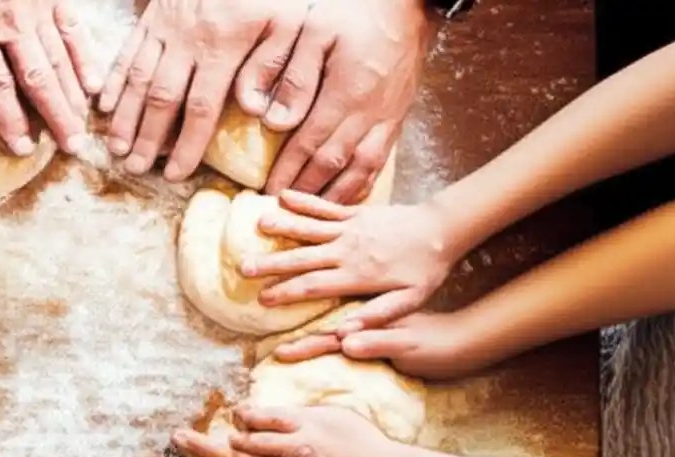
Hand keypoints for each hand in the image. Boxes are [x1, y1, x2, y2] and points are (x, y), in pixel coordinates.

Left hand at [0, 0, 99, 155]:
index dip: (10, 122)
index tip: (23, 149)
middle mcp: (9, 23)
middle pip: (37, 82)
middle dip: (56, 119)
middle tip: (70, 149)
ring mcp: (36, 8)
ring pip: (59, 61)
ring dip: (72, 99)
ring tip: (80, 129)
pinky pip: (74, 30)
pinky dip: (86, 59)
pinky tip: (93, 86)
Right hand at [100, 1, 308, 179]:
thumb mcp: (289, 21)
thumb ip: (276, 67)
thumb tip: (259, 114)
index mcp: (224, 44)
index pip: (202, 106)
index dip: (186, 144)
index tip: (175, 174)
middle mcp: (187, 38)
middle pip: (162, 98)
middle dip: (147, 138)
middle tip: (135, 168)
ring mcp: (164, 26)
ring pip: (138, 77)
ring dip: (125, 115)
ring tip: (116, 147)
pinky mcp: (151, 14)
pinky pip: (127, 50)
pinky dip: (114, 79)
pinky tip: (104, 104)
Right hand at [243, 193, 456, 332]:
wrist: (442, 229)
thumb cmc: (425, 270)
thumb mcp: (408, 301)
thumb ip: (377, 316)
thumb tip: (345, 335)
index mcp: (357, 275)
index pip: (315, 285)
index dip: (287, 291)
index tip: (263, 298)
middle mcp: (348, 250)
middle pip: (303, 257)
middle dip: (272, 263)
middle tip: (244, 269)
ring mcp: (349, 228)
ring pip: (309, 228)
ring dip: (283, 226)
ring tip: (256, 225)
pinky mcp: (355, 212)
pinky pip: (325, 207)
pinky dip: (304, 201)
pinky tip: (282, 196)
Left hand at [263, 0, 429, 201]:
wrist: (408, 4)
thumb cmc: (356, 12)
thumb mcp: (316, 30)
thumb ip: (294, 75)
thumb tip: (275, 120)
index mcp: (348, 92)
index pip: (310, 143)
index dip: (287, 172)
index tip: (266, 192)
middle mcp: (370, 113)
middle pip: (333, 165)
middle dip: (304, 192)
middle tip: (281, 212)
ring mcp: (388, 119)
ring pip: (360, 171)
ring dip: (333, 196)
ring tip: (310, 216)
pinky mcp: (397, 120)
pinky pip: (380, 163)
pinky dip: (361, 186)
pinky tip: (345, 197)